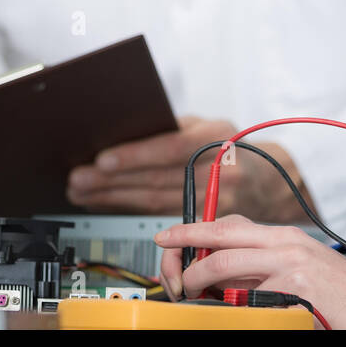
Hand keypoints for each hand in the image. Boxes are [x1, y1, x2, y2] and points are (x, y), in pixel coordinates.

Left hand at [66, 116, 316, 221]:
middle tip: (79, 179)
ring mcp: (217, 200)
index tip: (103, 159)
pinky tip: (107, 203)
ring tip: (83, 192)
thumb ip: (172, 127)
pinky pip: (161, 215)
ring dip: (114, 198)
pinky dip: (130, 209)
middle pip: (158, 178)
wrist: (266, 179)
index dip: (137, 154)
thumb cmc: (227, 144)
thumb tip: (123, 128)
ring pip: (155, 201)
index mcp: (220, 136)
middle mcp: (221, 170)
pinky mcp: (208, 222)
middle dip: (113, 180)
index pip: (172, 147)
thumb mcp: (205, 124)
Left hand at [154, 214, 345, 328]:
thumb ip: (263, 264)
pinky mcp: (294, 289)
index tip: (169, 235)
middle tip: (165, 259)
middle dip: (185, 247)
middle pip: (221, 237)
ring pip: (226, 264)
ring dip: (200, 280)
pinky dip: (229, 302)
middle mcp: (285, 244)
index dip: (194, 229)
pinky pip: (247, 295)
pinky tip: (226, 309)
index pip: (229, 223)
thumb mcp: (300, 267)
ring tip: (192, 292)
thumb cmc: (341, 294)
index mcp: (284, 237)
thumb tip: (220, 270)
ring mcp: (289, 266)